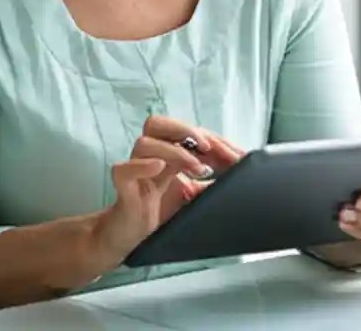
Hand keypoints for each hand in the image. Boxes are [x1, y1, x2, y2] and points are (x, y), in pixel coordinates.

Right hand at [91, 115, 242, 263]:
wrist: (130, 237)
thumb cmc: (159, 212)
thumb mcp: (192, 196)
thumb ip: (209, 183)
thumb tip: (238, 175)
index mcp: (165, 154)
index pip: (185, 133)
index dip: (210, 139)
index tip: (235, 155)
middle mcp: (148, 156)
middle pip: (158, 124)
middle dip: (186, 130)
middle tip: (209, 148)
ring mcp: (134, 170)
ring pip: (144, 143)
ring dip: (174, 151)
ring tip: (197, 168)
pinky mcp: (123, 188)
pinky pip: (123, 169)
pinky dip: (141, 165)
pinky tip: (158, 167)